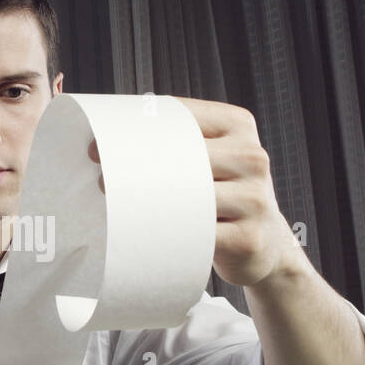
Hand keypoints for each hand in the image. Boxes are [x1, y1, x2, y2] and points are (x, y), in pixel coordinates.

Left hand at [86, 98, 302, 287]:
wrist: (266, 247)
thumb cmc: (222, 197)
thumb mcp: (210, 161)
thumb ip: (174, 142)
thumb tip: (103, 139)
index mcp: (239, 126)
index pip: (181, 117)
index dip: (137, 127)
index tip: (99, 143)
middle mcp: (252, 157)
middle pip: (182, 156)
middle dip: (136, 166)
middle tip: (98, 178)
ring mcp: (255, 199)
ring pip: (187, 197)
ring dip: (146, 203)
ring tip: (115, 207)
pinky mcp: (248, 238)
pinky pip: (196, 236)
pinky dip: (166, 236)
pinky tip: (145, 235)